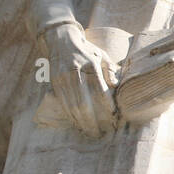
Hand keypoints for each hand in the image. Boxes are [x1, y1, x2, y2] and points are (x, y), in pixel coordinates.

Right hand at [41, 22, 116, 137]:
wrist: (60, 41)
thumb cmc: (87, 51)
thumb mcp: (102, 56)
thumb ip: (110, 71)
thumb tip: (118, 86)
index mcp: (91, 65)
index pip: (100, 90)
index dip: (107, 106)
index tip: (113, 117)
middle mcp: (76, 72)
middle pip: (84, 103)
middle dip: (92, 121)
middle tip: (100, 133)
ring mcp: (63, 78)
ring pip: (72, 106)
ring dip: (81, 122)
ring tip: (90, 132)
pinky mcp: (55, 83)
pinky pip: (63, 104)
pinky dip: (70, 116)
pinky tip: (77, 123)